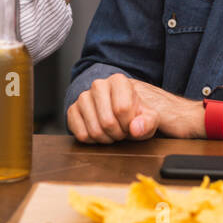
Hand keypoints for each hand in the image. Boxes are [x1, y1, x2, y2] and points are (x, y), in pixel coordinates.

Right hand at [66, 73, 200, 142]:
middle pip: (107, 121)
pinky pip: (81, 135)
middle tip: (123, 131)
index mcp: (118, 81)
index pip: (122, 109)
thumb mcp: (150, 118)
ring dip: (107, 139)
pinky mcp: (72, 111)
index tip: (132, 123)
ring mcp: (83, 97)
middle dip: (118, 134)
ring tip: (113, 132)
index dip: (129, 124)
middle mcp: (98, 85)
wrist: (121, 114)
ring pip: (94, 130)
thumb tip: (135, 128)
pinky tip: (101, 134)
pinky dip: (93, 141)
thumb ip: (148, 122)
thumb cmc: (136, 114)